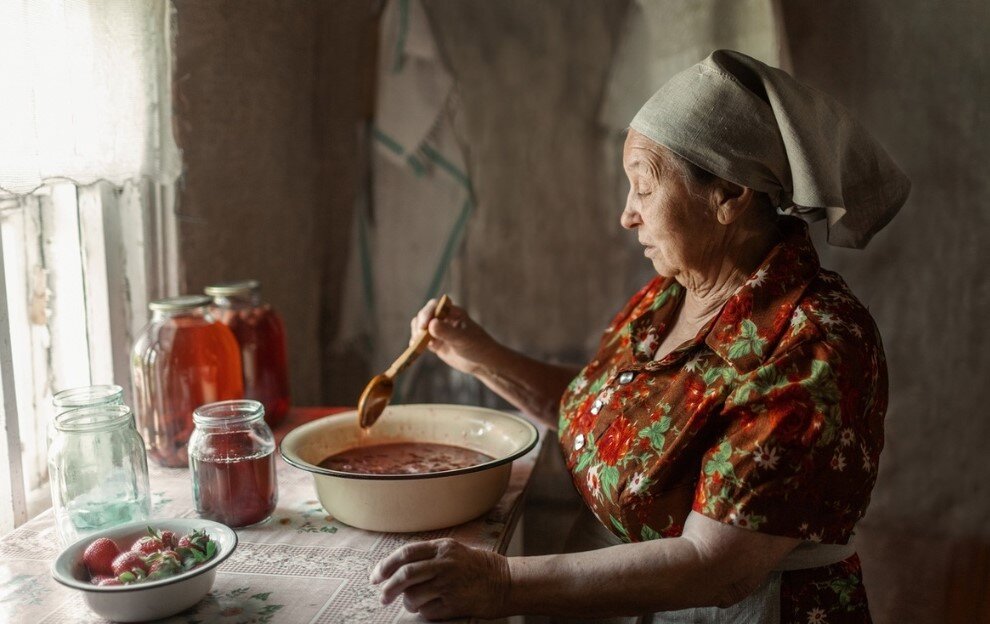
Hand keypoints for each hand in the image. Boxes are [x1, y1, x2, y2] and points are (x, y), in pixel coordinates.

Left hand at [370, 538, 509, 619]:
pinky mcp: (454, 604)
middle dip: (388, 587)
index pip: (406, 553)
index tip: (375, 577)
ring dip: (407, 602)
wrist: (503, 583)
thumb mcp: (453, 551)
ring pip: (413, 595)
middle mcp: (444, 564)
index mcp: (442, 547)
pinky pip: (426, 611)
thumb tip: (396, 569)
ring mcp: (449, 584)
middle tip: (382, 597)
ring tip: (413, 603)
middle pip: (405, 575)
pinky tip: (431, 607)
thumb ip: (428, 555)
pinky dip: (423, 612)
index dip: (386, 565)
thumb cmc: (475, 567)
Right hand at [411, 298, 497, 374]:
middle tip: (419, 337)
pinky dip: (417, 343)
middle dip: (420, 324)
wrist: (482, 362)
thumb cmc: (477, 346)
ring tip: (416, 344)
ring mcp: (439, 331)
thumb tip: (431, 324)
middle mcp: (444, 319)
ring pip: (421, 327)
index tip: (424, 325)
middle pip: (425, 315)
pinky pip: (422, 340)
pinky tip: (414, 349)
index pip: (436, 305)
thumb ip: (447, 332)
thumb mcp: (463, 338)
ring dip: (416, 333)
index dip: (427, 312)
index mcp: (453, 312)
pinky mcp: (436, 342)